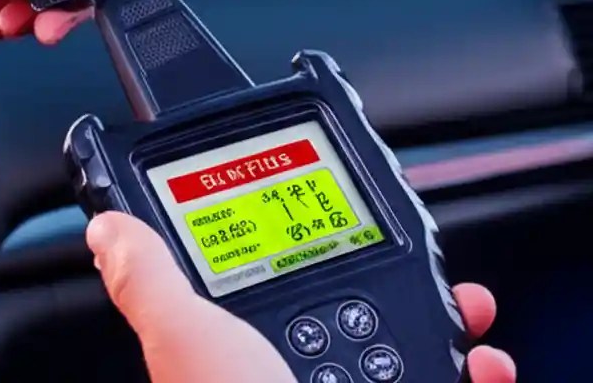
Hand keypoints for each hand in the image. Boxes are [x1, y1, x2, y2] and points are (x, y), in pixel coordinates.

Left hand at [87, 212, 515, 382]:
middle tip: (430, 270)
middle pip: (360, 318)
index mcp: (243, 361)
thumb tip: (108, 231)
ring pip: (410, 355)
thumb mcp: (191, 347)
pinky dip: (475, 375)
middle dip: (406, 288)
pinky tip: (485, 368)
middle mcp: (293, 379)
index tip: (343, 225)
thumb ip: (153, 290)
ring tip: (469, 313)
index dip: (312, 254)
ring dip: (451, 328)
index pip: (279, 295)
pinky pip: (442, 382)